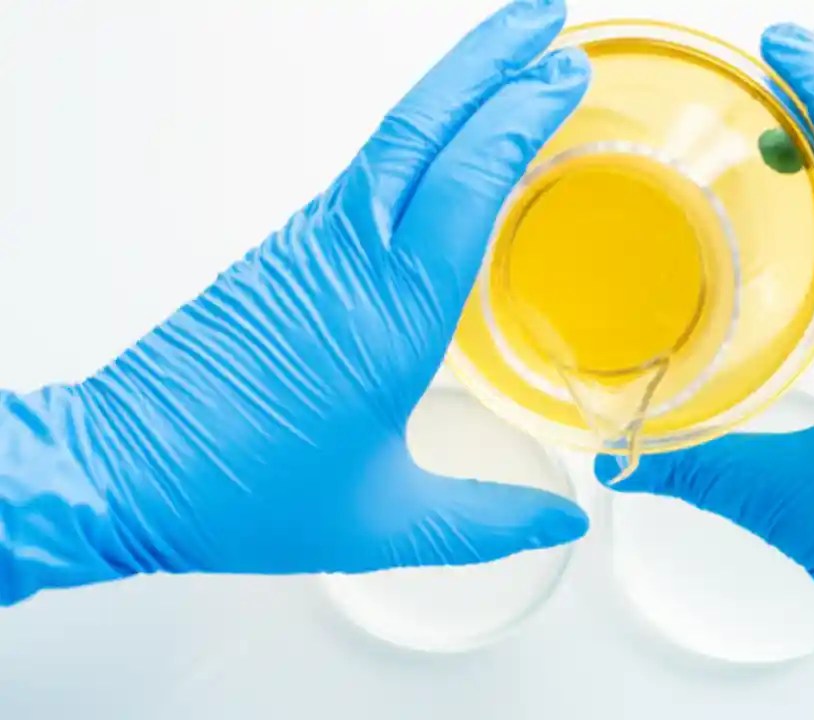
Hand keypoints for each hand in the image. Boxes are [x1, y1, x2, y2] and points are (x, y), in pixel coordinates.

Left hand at [1, 0, 589, 603]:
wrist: (123, 472)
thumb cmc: (244, 492)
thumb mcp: (385, 522)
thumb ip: (488, 522)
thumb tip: (565, 524)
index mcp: (391, 314)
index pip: (467, 183)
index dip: (521, 118)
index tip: (567, 73)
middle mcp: (352, 259)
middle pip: (425, 125)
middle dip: (491, 60)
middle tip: (549, 19)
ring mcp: (313, 245)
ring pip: (393, 136)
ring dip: (454, 85)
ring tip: (512, 58)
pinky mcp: (289, 251)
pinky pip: (365, 170)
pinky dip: (419, 134)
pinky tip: (446, 138)